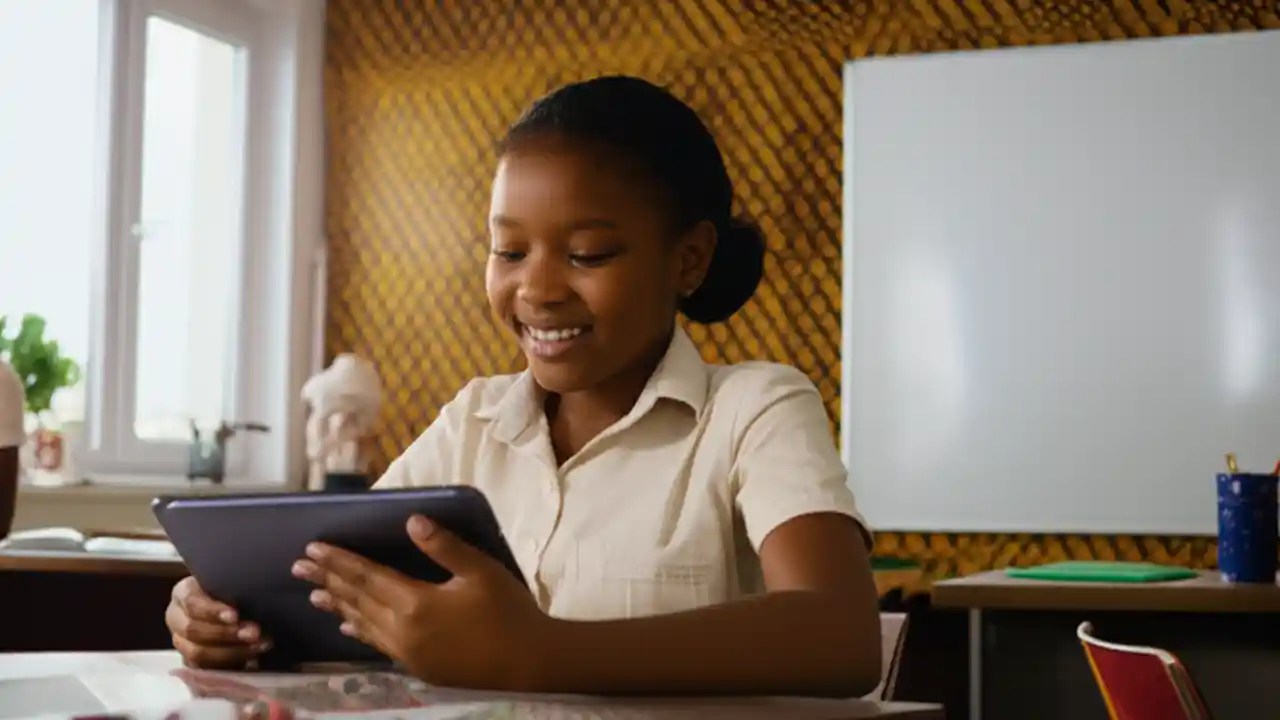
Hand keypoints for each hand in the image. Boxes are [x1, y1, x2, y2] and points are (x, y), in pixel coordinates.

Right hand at [165, 576, 270, 668]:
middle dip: (225, 634)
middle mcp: (177, 618)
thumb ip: (238, 581)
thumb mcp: (234, 580)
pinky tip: (254, 659)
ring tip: (260, 645)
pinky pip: (206, 670)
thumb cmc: (236, 588)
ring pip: (198, 653)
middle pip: (192, 630)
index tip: (235, 615)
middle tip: (255, 632)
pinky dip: (231, 665)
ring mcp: (183, 643)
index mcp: (183, 593)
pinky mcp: (193, 663)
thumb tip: (269, 575)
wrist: (236, 605)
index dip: (211, 610)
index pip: (191, 602)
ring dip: (231, 651)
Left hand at [293, 515, 552, 689]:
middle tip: (298, 567)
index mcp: (416, 602)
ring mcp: (408, 653)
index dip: (339, 561)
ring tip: (313, 595)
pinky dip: (358, 632)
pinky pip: (377, 644)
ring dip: (337, 606)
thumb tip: (412, 519)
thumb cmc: (509, 612)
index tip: (314, 548)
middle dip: (328, 580)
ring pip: (362, 624)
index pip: (367, 576)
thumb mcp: (481, 570)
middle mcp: (403, 630)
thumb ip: (444, 546)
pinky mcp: (417, 667)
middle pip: (357, 600)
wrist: (528, 664)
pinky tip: (347, 627)